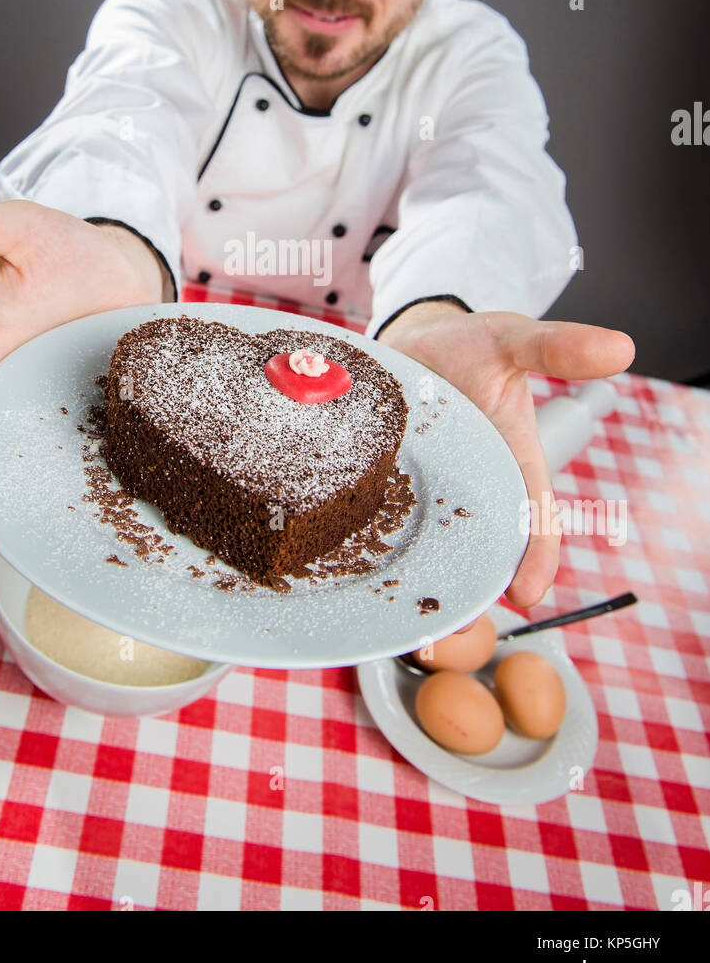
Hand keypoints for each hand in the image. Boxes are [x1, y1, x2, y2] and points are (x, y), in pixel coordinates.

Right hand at [0, 198, 167, 528]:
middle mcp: (3, 383)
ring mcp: (43, 407)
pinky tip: (75, 508)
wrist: (117, 276)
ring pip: (16, 455)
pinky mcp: (87, 422)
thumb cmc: (58, 255)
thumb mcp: (21, 229)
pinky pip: (76, 454)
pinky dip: (72, 480)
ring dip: (1, 490)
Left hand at [377, 302, 635, 607]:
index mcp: (510, 459)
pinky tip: (342, 564)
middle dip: (465, 587)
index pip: (529, 515)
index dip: (534, 556)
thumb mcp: (513, 338)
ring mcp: (421, 487)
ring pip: (421, 542)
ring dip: (412, 576)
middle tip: (448, 628)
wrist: (415, 334)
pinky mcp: (378, 482)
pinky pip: (370, 517)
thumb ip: (558, 346)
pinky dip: (360, 540)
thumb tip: (620, 346)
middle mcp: (468, 482)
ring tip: (396, 617)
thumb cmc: (473, 343)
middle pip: (473, 546)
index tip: (527, 593)